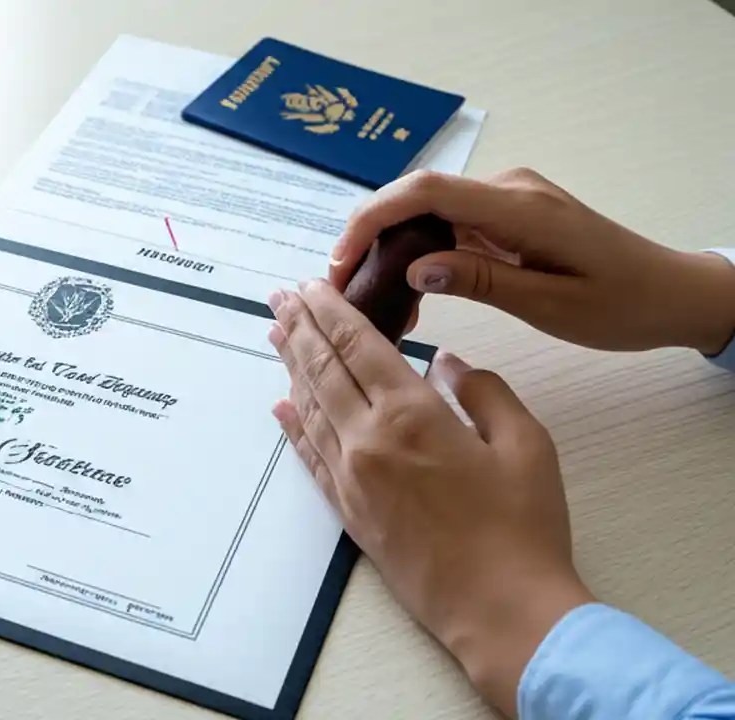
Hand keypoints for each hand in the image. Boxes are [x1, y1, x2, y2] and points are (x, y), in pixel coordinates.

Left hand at [267, 280, 593, 717]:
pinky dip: (293, 427)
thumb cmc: (523, 527)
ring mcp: (352, 479)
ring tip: (276, 336)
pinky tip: (282, 407)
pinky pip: (310, 458)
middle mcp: (369, 441)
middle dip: (300, 329)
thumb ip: (483, 391)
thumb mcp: (526, 443)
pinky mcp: (349, 512)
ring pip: (310, 409)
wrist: (501, 611)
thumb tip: (445, 362)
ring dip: (291, 368)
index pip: (358, 345)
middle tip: (279, 299)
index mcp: (412, 414)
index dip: (330, 311)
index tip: (310, 285)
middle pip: (323, 370)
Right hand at [329, 167, 734, 353]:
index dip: (372, 218)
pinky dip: (423, 253)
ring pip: (430, 212)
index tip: (340, 261)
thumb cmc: (620, 305)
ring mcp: (509, 199)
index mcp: (519, 208)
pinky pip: (452, 225)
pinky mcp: (510, 215)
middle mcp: (509, 191)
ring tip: (374, 299)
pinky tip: (414, 292)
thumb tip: (415, 268)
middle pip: (418, 197)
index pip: (426, 192)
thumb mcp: (549, 304)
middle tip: (343, 288)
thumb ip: (481, 281)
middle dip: (371, 236)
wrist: (672, 293)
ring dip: (394, 248)